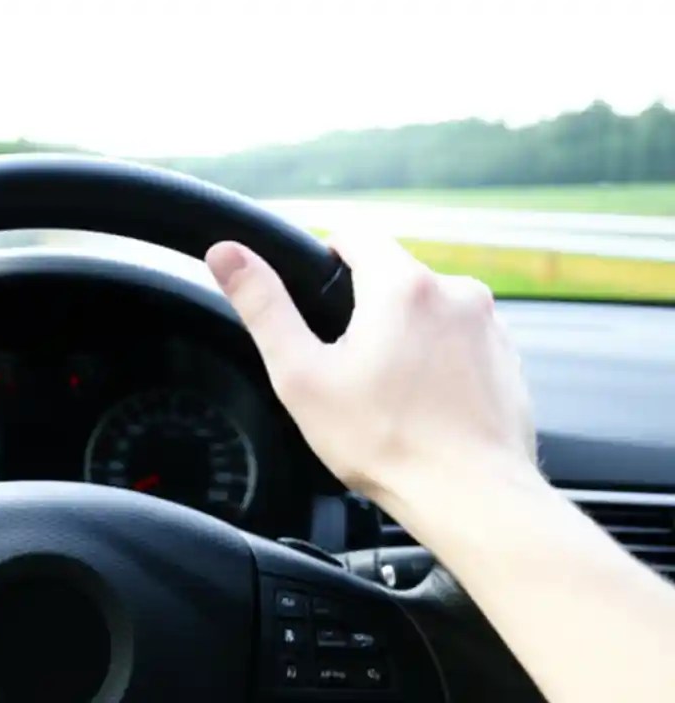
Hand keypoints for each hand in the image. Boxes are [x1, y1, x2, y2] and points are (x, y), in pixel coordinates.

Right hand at [205, 236, 537, 516]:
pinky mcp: (505, 356)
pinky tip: (422, 404)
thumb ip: (263, 306)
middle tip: (346, 367)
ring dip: (403, 335)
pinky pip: (457, 339)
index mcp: (401, 285)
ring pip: (425, 309)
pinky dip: (436, 361)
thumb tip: (227, 254)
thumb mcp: (301, 375)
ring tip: (387, 393)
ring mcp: (487, 324)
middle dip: (364, 310)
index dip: (324, 261)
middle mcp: (455, 291)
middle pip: (391, 275)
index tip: (315, 304)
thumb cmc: (386, 444)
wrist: (471, 496)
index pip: (353, 235)